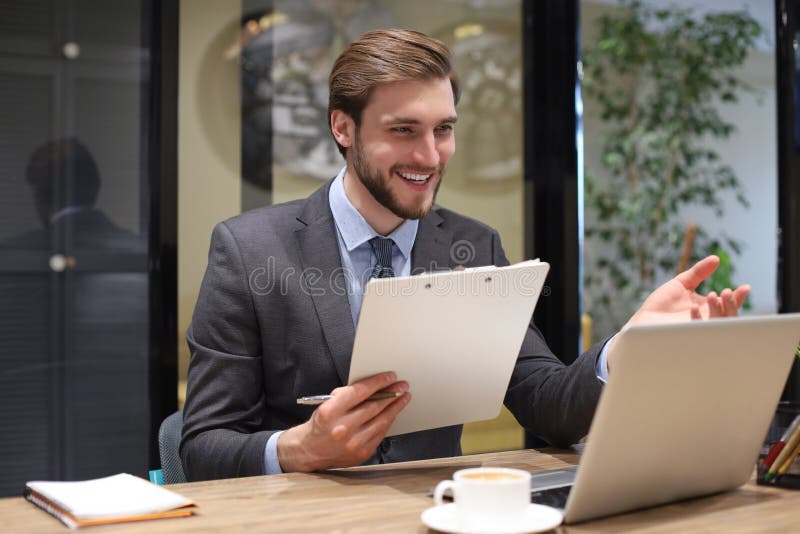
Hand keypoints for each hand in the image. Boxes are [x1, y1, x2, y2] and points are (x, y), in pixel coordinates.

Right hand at [276, 371, 409, 471]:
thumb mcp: (327, 403)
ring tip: (403, 398)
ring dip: (395, 407)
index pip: (360, 392)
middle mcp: (341, 428)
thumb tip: (374, 386)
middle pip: (374, 407)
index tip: (390, 376)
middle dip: (391, 394)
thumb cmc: (321, 423)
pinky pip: (380, 434)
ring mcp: (352, 443)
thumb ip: (348, 395)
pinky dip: (388, 422)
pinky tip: (393, 413)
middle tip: (403, 386)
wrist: (310, 450)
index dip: (378, 382)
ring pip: (381, 421)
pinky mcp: (361, 453)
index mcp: (330, 412)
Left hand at [607, 255, 749, 369]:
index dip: (738, 297)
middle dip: (731, 304)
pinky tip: (693, 308)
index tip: (745, 287)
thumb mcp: (682, 284)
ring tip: (713, 295)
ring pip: (718, 324)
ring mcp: (699, 329)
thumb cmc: (662, 305)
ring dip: (719, 310)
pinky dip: (699, 319)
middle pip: (729, 316)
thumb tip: (716, 258)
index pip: (728, 303)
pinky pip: (699, 330)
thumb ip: (699, 272)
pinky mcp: (688, 336)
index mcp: (708, 308)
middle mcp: (707, 320)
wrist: (644, 320)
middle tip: (727, 292)